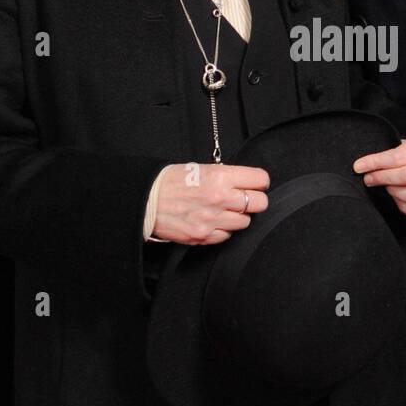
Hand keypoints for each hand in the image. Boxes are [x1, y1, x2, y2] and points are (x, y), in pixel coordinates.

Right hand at [153, 163, 269, 245]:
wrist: (145, 200)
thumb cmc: (170, 181)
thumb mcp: (200, 168)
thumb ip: (225, 176)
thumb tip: (243, 183)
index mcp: (220, 177)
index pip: (260, 179)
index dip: (258, 181)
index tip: (254, 183)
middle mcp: (220, 199)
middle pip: (259, 203)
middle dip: (253, 200)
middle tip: (243, 198)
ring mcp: (212, 220)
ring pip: (245, 222)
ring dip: (238, 216)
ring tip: (223, 209)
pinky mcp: (204, 236)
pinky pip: (227, 235)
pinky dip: (223, 229)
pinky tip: (212, 220)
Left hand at [352, 138, 405, 219]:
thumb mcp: (400, 147)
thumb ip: (385, 155)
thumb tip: (361, 165)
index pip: (398, 157)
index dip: (376, 163)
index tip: (359, 167)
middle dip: (383, 178)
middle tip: (369, 179)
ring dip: (395, 193)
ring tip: (387, 187)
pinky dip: (405, 207)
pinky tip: (397, 199)